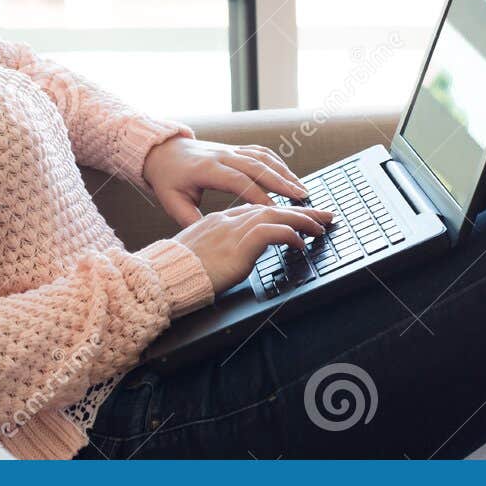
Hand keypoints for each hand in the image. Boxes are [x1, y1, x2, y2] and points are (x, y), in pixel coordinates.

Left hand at [142, 136, 311, 225]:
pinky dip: (278, 164)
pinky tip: (290, 176)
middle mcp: (222, 156)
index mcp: (207, 169)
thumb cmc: (167, 179)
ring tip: (302, 190)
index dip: (258, 195)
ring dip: (284, 173)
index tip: (275, 210)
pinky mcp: (235, 149)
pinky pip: (260, 153)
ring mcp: (230, 150)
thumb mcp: (172, 202)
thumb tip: (210, 237)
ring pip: (263, 158)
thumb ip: (191, 219)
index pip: (238, 181)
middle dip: (281, 182)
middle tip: (302, 198)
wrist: (161, 150)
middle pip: (257, 166)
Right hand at [172, 203, 334, 293]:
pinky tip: (301, 243)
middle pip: (270, 207)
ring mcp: (233, 231)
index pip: (255, 209)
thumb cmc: (177, 272)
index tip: (294, 217)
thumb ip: (216, 251)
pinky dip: (291, 234)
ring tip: (320, 227)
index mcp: (217, 221)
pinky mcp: (240, 245)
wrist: (163, 278)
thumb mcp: (199, 256)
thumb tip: (227, 259)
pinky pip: (274, 233)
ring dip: (302, 220)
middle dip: (299, 211)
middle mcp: (228, 221)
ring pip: (276, 215)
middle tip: (322, 215)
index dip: (278, 212)